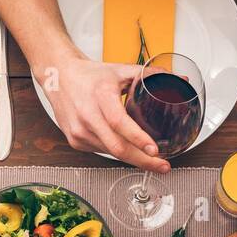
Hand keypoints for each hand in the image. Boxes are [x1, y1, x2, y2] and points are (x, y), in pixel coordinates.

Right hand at [35, 54, 168, 172]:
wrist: (58, 77)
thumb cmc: (90, 75)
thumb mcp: (120, 71)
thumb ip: (150, 75)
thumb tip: (178, 80)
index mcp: (100, 96)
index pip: (119, 122)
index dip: (138, 138)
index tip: (155, 150)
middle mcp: (87, 116)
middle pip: (117, 147)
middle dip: (143, 161)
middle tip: (163, 166)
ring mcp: (79, 131)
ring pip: (111, 153)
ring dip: (132, 158)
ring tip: (150, 159)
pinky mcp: (75, 141)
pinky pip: (102, 151)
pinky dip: (117, 152)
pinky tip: (127, 149)